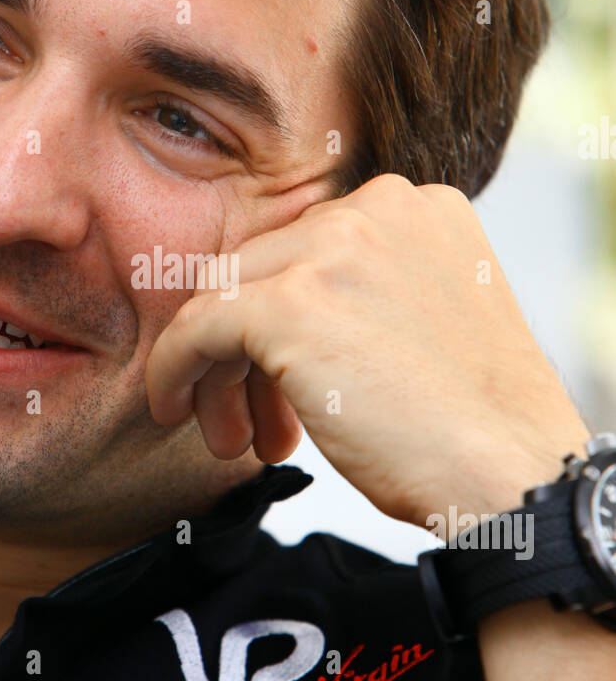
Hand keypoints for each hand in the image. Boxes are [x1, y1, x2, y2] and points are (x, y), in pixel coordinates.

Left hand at [144, 174, 590, 526]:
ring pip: (224, 294)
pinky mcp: (289, 302)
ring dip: (218, 369)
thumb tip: (271, 316)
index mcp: (415, 205)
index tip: (281, 383)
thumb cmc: (471, 425)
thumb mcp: (426, 321)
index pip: (308, 246)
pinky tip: (174, 409)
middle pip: (263, 266)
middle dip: (247, 348)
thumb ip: (364, 290)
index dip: (283, 319)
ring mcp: (332, 248)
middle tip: (253, 422)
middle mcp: (376, 206)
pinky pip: (197, 327)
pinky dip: (175, 368)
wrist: (505, 475)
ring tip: (230, 438)